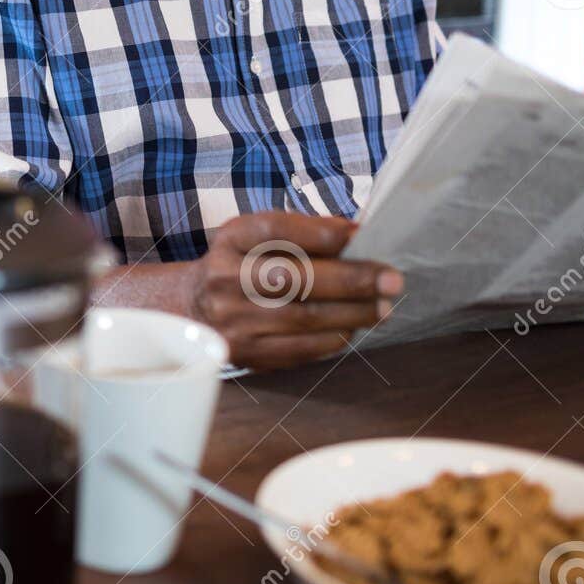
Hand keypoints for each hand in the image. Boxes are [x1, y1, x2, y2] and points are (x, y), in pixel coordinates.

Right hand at [185, 212, 403, 369]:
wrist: (192, 309)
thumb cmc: (239, 264)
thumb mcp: (255, 236)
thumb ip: (301, 230)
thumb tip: (355, 232)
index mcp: (230, 242)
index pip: (272, 230)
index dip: (318, 233)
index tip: (360, 233)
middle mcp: (225, 280)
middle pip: (294, 278)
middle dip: (351, 279)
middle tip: (391, 280)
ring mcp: (234, 321)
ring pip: (304, 318)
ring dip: (352, 313)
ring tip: (382, 307)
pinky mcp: (247, 354)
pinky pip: (301, 349)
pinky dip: (335, 337)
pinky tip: (352, 326)